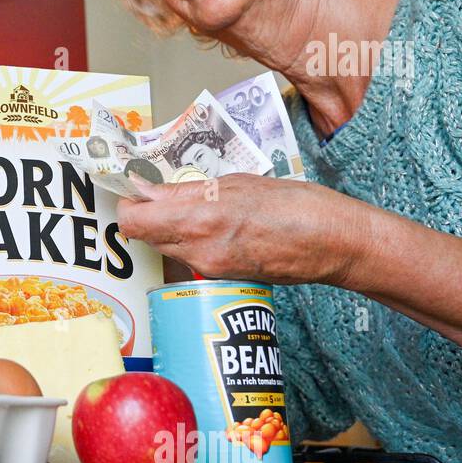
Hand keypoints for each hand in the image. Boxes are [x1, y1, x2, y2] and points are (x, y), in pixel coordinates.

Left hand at [116, 173, 372, 285]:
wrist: (332, 242)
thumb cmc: (294, 204)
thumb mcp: (235, 183)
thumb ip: (185, 191)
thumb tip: (147, 189)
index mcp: (200, 219)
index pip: (134, 222)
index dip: (128, 204)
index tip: (135, 191)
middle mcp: (199, 250)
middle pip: (146, 236)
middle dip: (148, 215)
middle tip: (162, 195)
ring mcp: (210, 269)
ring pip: (167, 247)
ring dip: (169, 229)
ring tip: (197, 209)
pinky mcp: (222, 279)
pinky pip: (190, 258)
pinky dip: (191, 242)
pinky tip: (216, 227)